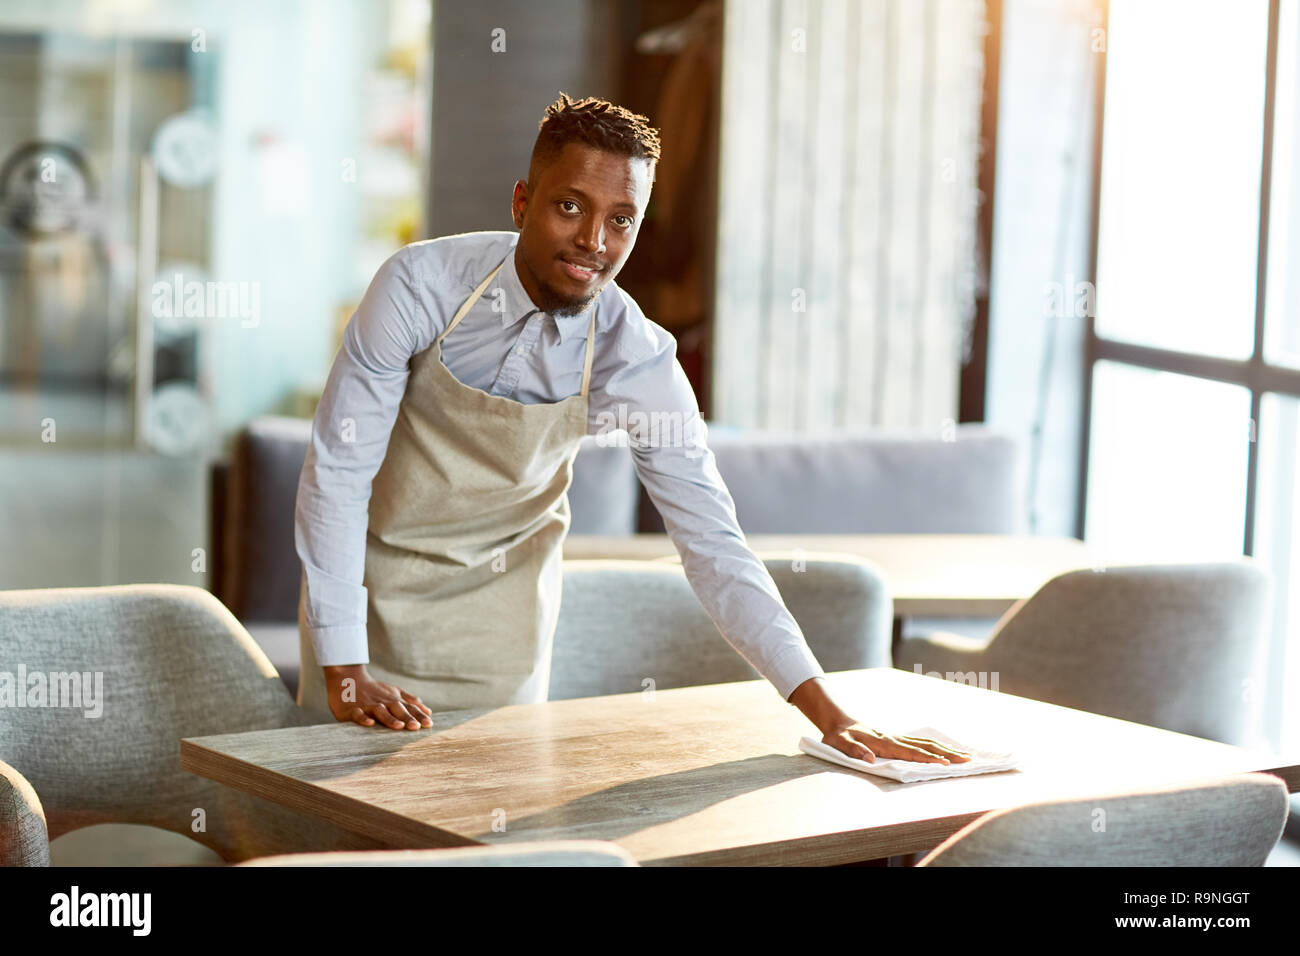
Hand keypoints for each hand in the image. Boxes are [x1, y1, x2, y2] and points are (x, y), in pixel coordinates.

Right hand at [323, 664, 433, 729]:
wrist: (349, 679)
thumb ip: (411, 701)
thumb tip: (428, 711)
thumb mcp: (394, 692)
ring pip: (380, 711)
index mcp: (393, 700)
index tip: (429, 724)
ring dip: (390, 719)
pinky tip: (370, 723)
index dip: (419, 715)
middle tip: (417, 727)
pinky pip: (358, 714)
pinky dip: (364, 718)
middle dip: (408, 717)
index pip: (409, 708)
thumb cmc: (374, 690)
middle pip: (397, 709)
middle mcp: (383, 702)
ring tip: (399, 726)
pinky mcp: (353, 709)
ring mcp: (368, 705)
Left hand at [787, 677, 971, 763]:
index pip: (911, 752)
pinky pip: (920, 743)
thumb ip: (853, 751)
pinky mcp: (896, 739)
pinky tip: (945, 751)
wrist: (837, 721)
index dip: (928, 759)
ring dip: (946, 749)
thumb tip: (870, 759)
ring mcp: (897, 738)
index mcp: (883, 743)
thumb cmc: (837, 736)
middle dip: (948, 754)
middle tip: (968, 760)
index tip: (946, 765)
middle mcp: (894, 739)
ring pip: (926, 743)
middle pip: (926, 746)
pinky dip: (936, 746)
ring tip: (965, 756)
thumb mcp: (838, 743)